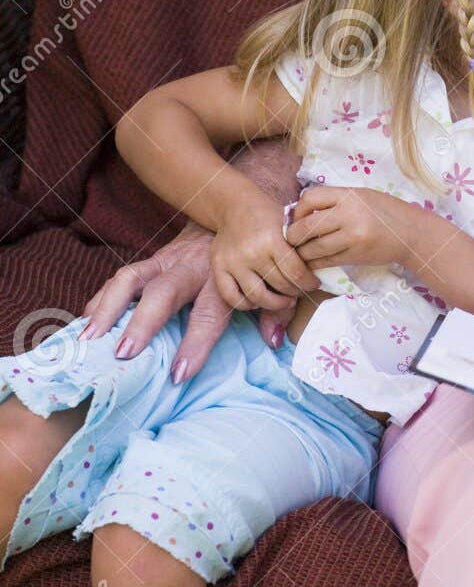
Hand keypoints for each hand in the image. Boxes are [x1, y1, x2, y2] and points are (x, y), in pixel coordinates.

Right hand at [81, 219, 308, 373]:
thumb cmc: (253, 256)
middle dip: (142, 324)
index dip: (195, 344)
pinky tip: (86, 323)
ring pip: (131, 279)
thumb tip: (274, 342)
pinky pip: (121, 278)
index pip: (209, 314)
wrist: (236, 212)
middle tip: (123, 355)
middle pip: (163, 294)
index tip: (179, 373)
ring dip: (108, 308)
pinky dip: (101, 299)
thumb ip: (274, 310)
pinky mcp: (151, 260)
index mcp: (222, 278)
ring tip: (89, 339)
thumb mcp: (270, 279)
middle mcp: (191, 269)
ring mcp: (166, 261)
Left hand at [285, 185, 418, 271]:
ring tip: (301, 252)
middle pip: (307, 226)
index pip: (310, 198)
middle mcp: (350, 215)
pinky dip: (315, 263)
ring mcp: (353, 237)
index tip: (298, 218)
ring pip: (314, 247)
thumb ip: (334, 201)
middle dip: (293, 235)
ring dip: (302, 252)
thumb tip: (301, 212)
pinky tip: (313, 262)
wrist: (412, 233)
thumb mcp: (362, 196)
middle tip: (291, 240)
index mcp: (350, 196)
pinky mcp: (356, 256)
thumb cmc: (385, 211)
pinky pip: (326, 261)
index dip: (298, 210)